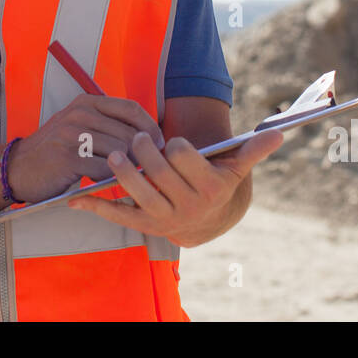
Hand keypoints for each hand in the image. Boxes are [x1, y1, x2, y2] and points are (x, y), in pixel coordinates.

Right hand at [7, 94, 164, 204]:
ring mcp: (72, 134)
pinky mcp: (68, 157)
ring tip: (131, 177)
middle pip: (129, 132)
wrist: (17, 168)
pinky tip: (108, 183)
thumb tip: (150, 137)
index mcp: (87, 102)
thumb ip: (108, 125)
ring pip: (120, 151)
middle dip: (144, 153)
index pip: (131, 108)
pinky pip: (104, 170)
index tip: (159, 144)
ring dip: (130, 168)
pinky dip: (112, 179)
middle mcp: (80, 113)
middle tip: (150, 169)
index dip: (150, 127)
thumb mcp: (79, 126)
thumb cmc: (56, 150)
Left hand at [65, 129, 284, 246]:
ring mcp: (163, 217)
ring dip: (122, 173)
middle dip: (145, 151)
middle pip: (158, 172)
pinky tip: (76, 196)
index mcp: (209, 187)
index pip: (186, 159)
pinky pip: (117, 215)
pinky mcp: (142, 225)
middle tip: (137, 139)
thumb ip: (252, 148)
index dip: (176, 146)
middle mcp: (187, 206)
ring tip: (114, 155)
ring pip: (138, 194)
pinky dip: (95, 205)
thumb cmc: (217, 181)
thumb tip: (280, 131)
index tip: (174, 142)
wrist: (207, 220)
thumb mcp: (235, 166)